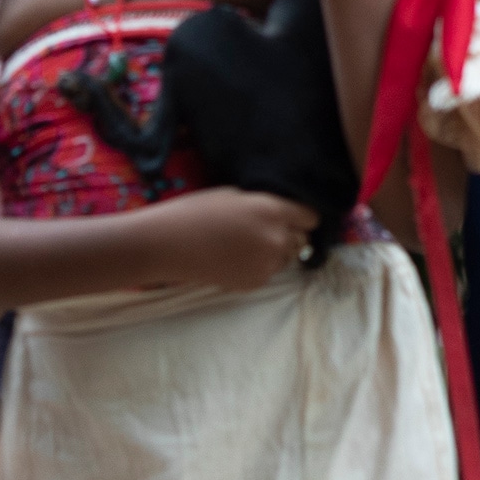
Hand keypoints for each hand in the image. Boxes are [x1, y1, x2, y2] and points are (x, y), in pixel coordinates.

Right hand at [143, 188, 319, 289]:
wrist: (169, 244)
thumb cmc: (197, 211)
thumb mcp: (238, 196)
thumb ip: (265, 205)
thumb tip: (282, 213)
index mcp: (273, 211)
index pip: (311, 218)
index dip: (301, 217)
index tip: (293, 218)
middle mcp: (276, 239)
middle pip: (299, 240)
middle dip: (286, 235)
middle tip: (261, 232)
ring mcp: (267, 264)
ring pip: (284, 258)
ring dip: (273, 253)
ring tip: (245, 247)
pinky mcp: (255, 282)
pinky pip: (267, 273)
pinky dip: (258, 267)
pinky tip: (234, 260)